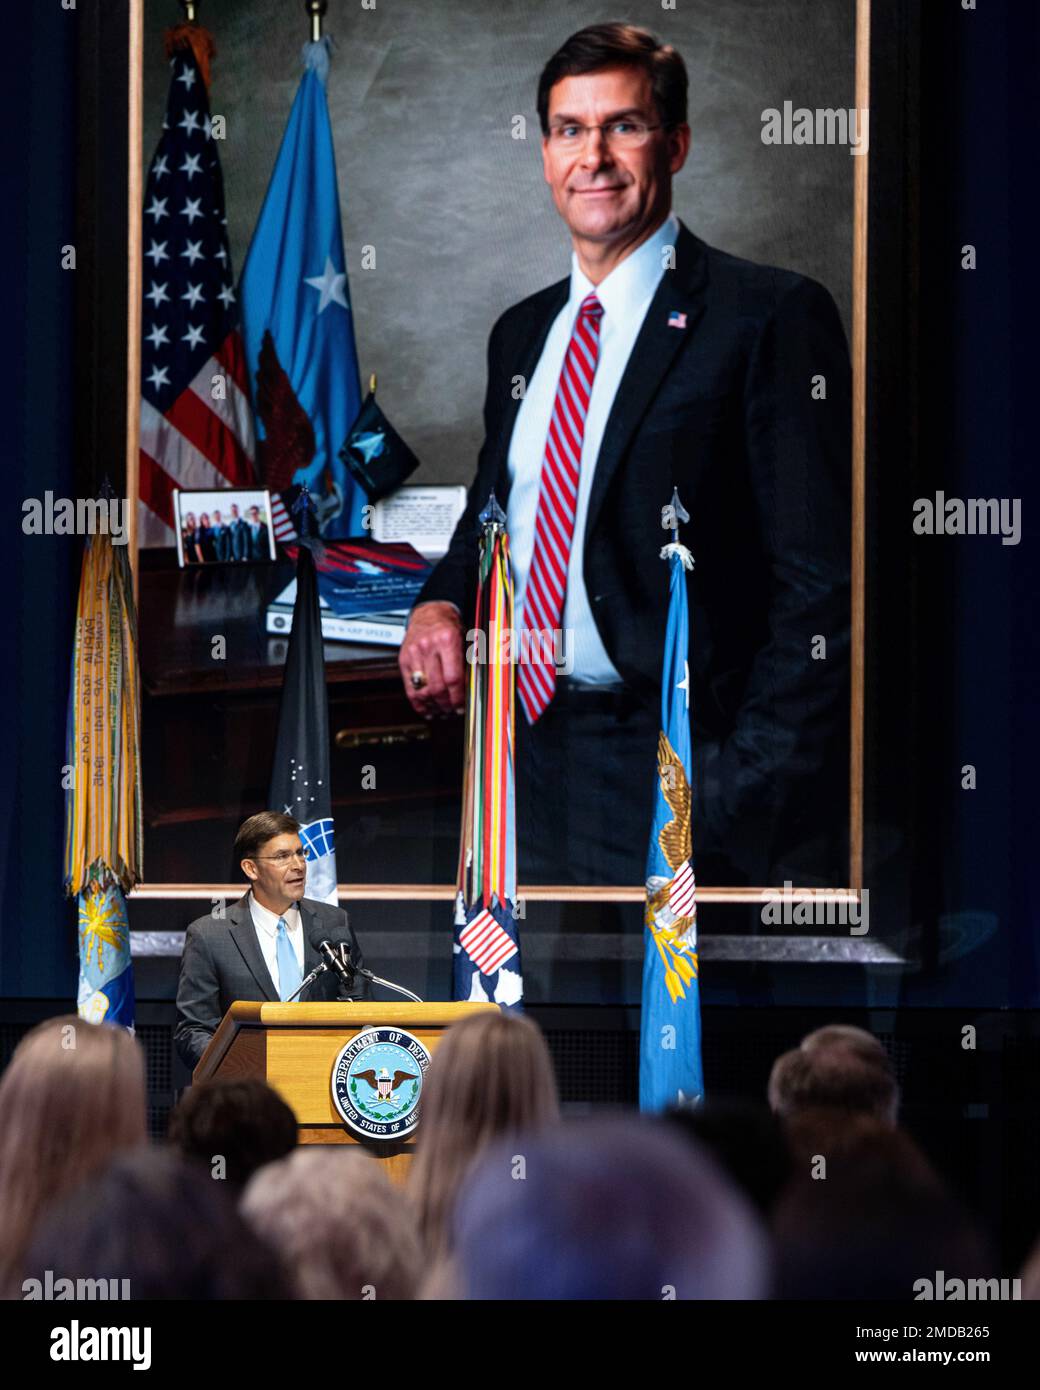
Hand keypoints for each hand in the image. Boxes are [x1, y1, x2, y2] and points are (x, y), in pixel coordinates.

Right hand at [399, 602, 465, 716]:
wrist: (429, 613)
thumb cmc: (450, 628)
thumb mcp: (465, 639)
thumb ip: (469, 662)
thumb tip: (473, 690)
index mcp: (447, 640)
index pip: (453, 677)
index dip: (458, 697)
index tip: (462, 706)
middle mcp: (428, 647)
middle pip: (437, 687)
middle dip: (447, 704)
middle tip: (453, 711)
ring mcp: (414, 654)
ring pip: (423, 690)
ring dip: (433, 706)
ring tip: (442, 712)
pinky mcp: (404, 660)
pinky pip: (409, 688)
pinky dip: (418, 703)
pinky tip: (426, 710)